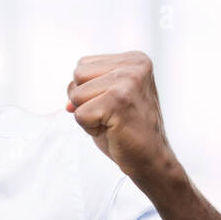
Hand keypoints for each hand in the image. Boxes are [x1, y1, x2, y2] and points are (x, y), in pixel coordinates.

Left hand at [66, 51, 177, 182]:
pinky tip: (112, 131)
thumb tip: (68, 103)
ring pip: (76, 94)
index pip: (83, 65)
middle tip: (112, 116)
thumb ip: (88, 89)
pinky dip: (90, 128)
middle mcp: (134, 66)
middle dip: (85, 100)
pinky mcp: (119, 101)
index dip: (89, 91)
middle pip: (77, 74)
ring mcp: (128, 81)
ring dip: (88, 114)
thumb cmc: (130, 131)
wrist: (152, 160)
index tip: (114, 105)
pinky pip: (80, 114)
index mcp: (135, 59)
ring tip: (112, 123)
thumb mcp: (109, 99)